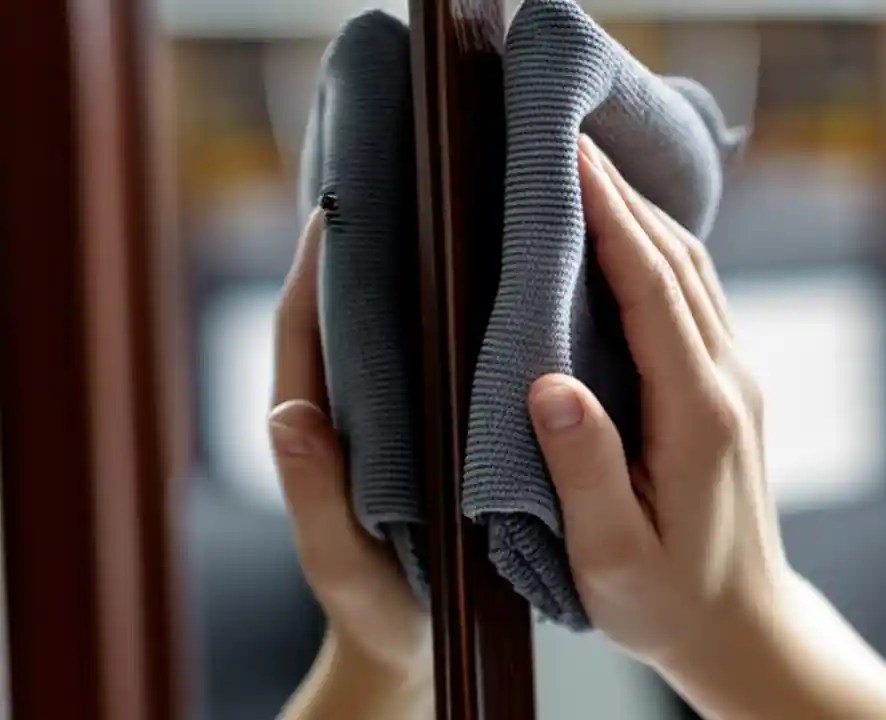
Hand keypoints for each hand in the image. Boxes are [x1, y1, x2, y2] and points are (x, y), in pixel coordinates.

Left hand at [270, 210, 431, 718]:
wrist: (416, 653)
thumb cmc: (383, 616)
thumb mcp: (345, 567)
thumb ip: (314, 498)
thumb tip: (287, 409)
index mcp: (319, 433)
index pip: (304, 330)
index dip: (317, 266)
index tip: (344, 203)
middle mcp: (348, 415)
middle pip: (344, 315)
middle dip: (365, 250)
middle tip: (408, 187)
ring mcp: (384, 424)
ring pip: (385, 335)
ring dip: (404, 280)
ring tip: (451, 224)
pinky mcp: (418, 438)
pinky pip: (423, 366)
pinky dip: (439, 325)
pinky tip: (483, 303)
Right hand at [526, 136, 885, 718]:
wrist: (742, 627)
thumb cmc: (669, 602)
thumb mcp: (613, 557)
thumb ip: (583, 471)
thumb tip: (548, 383)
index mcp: (697, 414)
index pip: (653, 291)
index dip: (612, 218)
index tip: (570, 158)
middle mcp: (726, 383)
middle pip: (678, 263)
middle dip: (623, 195)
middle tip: (566, 140)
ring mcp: (734, 383)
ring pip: (694, 273)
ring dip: (644, 216)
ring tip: (589, 172)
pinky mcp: (726, 392)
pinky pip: (695, 299)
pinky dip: (658, 253)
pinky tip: (626, 239)